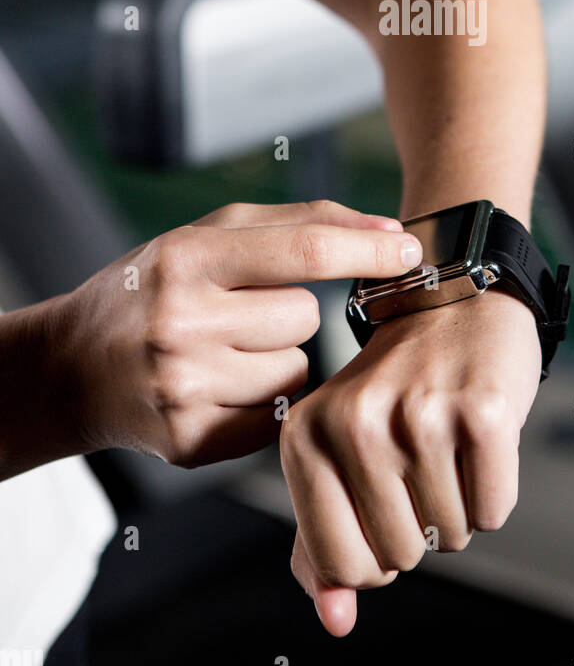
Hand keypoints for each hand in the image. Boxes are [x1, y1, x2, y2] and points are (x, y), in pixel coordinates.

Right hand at [57, 200, 420, 467]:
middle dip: (290, 311)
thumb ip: (300, 223)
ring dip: (277, 358)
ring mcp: (183, 389)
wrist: (72, 367)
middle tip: (239, 312)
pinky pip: (276, 417)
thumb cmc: (155, 289)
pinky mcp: (190, 442)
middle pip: (303, 316)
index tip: (408, 251)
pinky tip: (218, 386)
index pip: (305, 250)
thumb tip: (389, 231)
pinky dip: (262, 402)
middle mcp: (180, 323)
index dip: (367, 250)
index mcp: (185, 258)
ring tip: (223, 350)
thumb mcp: (209, 236)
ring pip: (295, 371)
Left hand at [281, 287, 540, 635]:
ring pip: (452, 536)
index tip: (384, 506)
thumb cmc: (393, 388)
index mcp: (304, 436)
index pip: (342, 564)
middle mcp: (356, 423)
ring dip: (459, 508)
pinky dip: (495, 491)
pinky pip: (496, 510)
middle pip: (402, 555)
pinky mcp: (482, 410)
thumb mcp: (338, 454)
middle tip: (421, 464)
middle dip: (421, 529)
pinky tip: (479, 440)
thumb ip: (324, 545)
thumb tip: (336, 622)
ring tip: (448, 445)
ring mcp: (420, 414)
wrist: (452, 299)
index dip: (375, 557)